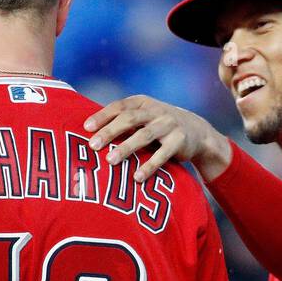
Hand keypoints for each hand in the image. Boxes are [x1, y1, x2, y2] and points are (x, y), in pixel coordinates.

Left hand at [84, 95, 231, 182]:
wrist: (196, 132)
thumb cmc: (157, 126)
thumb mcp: (142, 117)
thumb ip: (120, 121)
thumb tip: (85, 133)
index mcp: (142, 102)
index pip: (119, 106)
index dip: (102, 116)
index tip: (86, 128)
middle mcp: (155, 111)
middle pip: (130, 119)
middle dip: (110, 132)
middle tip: (93, 145)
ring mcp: (169, 124)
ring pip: (144, 136)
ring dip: (126, 148)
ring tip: (110, 161)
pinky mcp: (180, 141)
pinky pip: (162, 155)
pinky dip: (149, 166)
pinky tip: (137, 178)